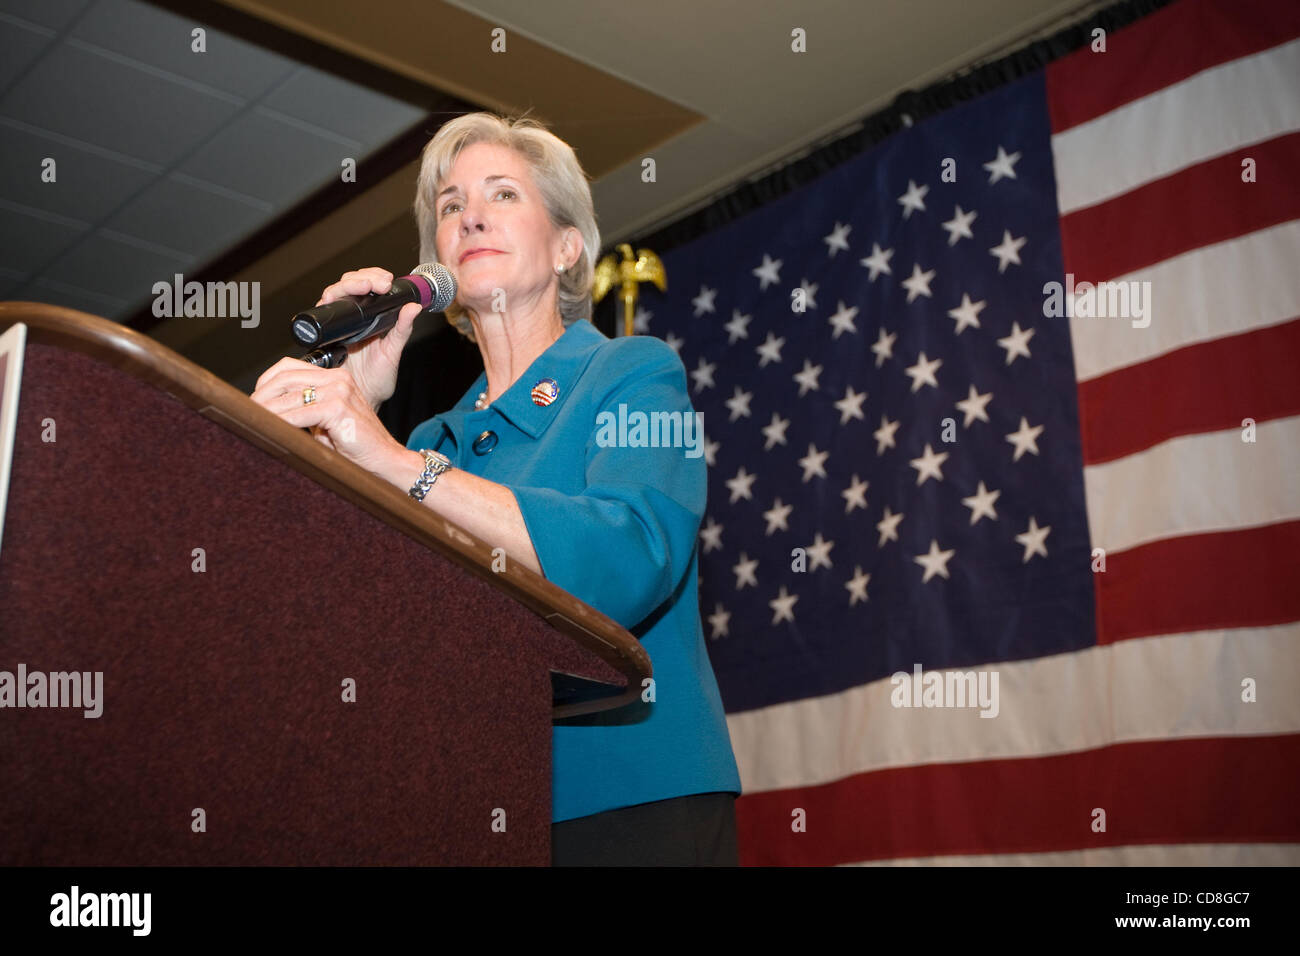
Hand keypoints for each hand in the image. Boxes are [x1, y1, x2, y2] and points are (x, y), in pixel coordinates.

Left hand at [250, 358, 414, 481]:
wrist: (386, 461)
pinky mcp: (339, 408)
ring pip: (289, 397)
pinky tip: (271, 431)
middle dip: (261, 396)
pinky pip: (299, 414)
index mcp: (336, 377)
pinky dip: (281, 423)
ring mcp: (339, 391)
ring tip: (252, 422)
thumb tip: (266, 412)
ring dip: (266, 411)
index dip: (265, 382)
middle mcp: (338, 378)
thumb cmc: (357, 446)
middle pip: (285, 378)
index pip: (289, 368)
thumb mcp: (325, 422)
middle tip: (246, 412)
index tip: (253, 400)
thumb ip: (303, 410)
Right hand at [316, 267, 423, 409]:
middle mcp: (351, 319)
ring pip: (335, 292)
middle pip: (350, 284)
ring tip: (365, 286)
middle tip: (379, 283)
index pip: (368, 287)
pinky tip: (340, 299)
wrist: (360, 400)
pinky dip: (328, 300)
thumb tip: (415, 306)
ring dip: (349, 284)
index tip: (387, 280)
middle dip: (364, 277)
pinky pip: (322, 313)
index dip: (375, 277)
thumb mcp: (393, 352)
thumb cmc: (376, 380)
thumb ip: (402, 329)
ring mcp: (336, 325)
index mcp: (370, 319)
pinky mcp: (323, 335)